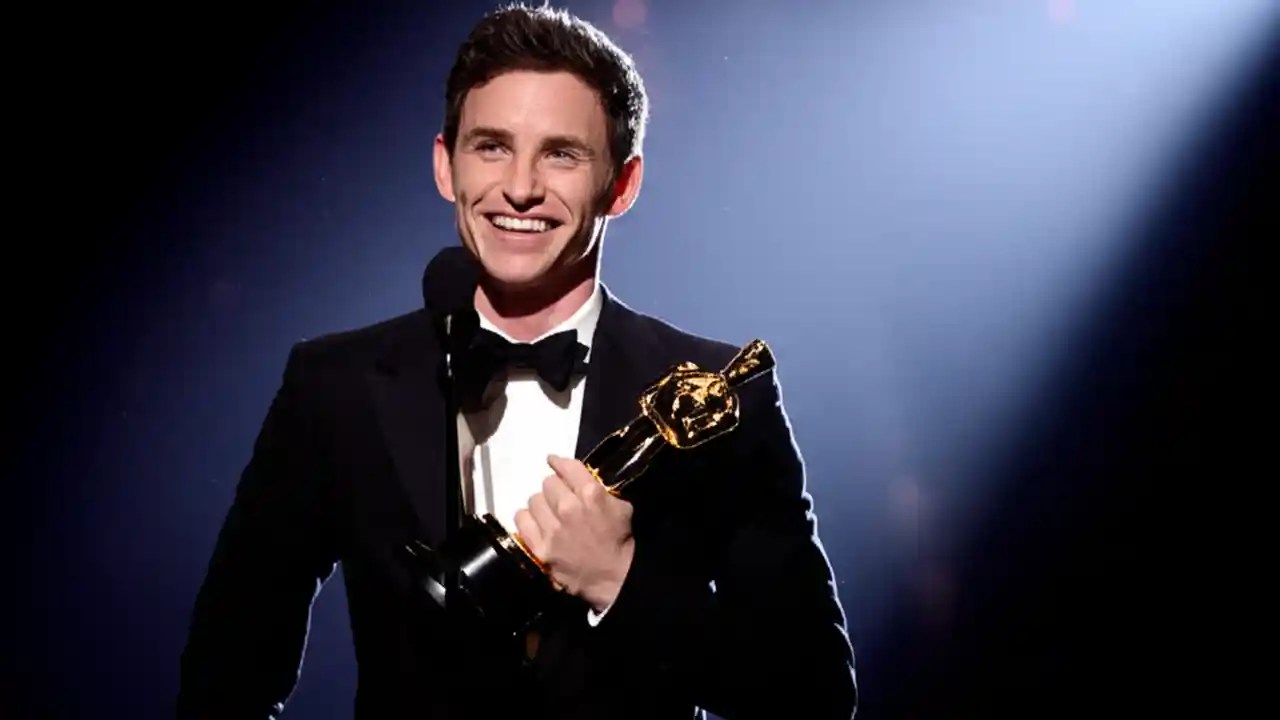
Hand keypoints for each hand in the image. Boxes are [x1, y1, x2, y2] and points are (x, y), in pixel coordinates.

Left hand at [514, 455, 634, 611]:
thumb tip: (578, 477)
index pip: (566, 466)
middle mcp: (568, 508)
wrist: (613, 577)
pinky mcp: (539, 547)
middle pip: (547, 482)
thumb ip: (599, 489)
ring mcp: (552, 529)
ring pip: (533, 499)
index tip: (553, 462)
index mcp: (591, 495)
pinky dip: (528, 519)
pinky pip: (521, 519)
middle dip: (555, 488)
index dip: (558, 462)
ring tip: (549, 513)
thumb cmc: (619, 541)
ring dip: (542, 504)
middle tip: (560, 498)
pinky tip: (537, 523)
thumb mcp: (621, 507)